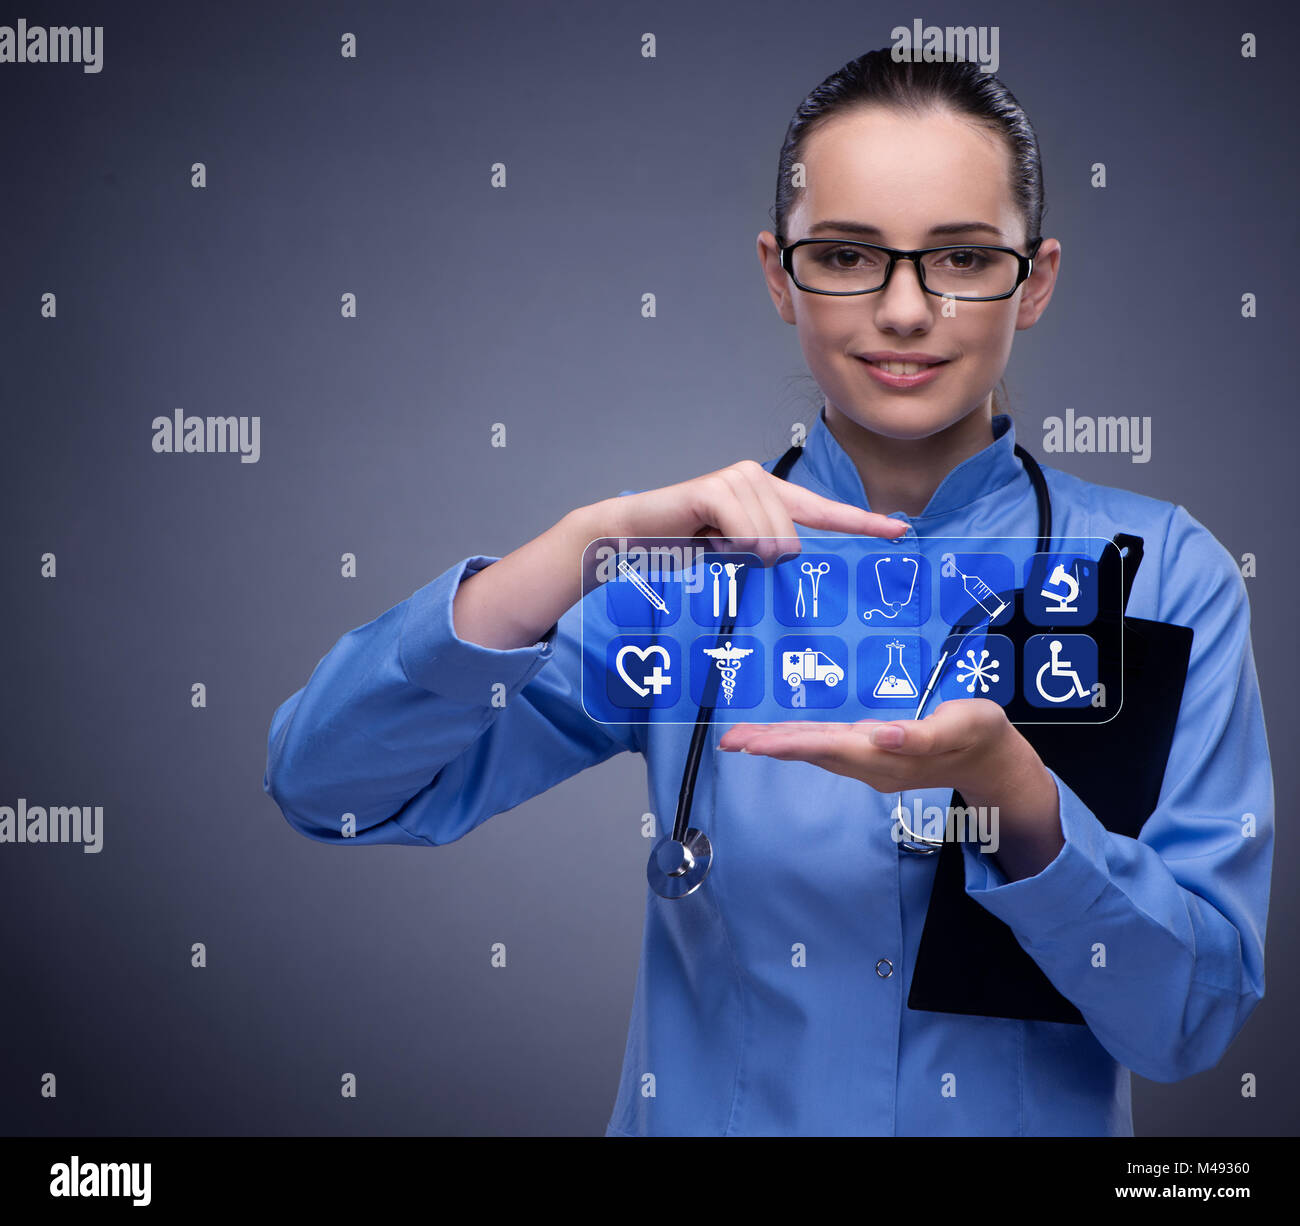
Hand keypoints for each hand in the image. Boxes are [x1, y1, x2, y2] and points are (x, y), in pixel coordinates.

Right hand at [588, 458, 906, 570]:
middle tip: (727, 554)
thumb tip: (792, 559)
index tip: (900, 531)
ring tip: (711, 545)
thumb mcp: (735, 553)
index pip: (824, 512)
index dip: (863, 522)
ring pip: (774, 541)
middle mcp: (759, 478)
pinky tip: (708, 539)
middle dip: (764, 560)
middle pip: (795, 540)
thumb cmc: (682, 545)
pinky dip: (731, 547)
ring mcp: (738, 478)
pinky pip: (749, 534)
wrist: (631, 537)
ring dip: (742, 556)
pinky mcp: (716, 488)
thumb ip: (768, 551)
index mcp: (770, 496)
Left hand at [719, 698, 1063, 879]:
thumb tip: (882, 735)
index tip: (753, 744)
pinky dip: (796, 743)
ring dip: (776, 745)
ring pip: (814, 752)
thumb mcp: (962, 726)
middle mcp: (871, 763)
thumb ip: (923, 734)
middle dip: (769, 745)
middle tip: (727, 741)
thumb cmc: (980, 734)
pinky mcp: (871, 755)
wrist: (992, 760)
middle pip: (811, 752)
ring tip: (738, 740)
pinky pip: (824, 749)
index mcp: (887, 754)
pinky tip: (775, 739)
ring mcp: (869, 763)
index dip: (788, 744)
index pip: (827, 748)